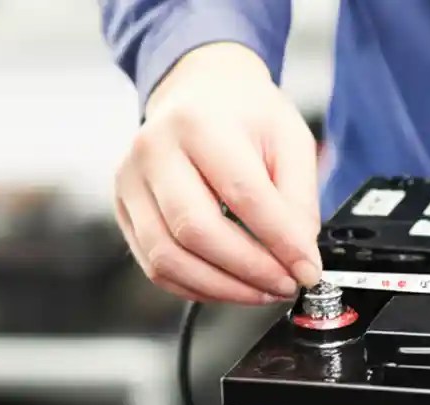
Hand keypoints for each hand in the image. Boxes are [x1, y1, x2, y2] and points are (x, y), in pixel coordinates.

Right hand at [112, 42, 321, 304]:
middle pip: (196, 230)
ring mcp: (130, 181)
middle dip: (248, 270)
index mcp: (199, 121)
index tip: (306, 269)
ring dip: (222, 287)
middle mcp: (154, 149)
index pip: (242, 194)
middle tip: (284, 284)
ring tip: (260, 290)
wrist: (200, 89)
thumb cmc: (243, 113)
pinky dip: (196, 287)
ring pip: (169, 258)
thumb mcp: (289, 139)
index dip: (279, 241)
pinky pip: (155, 267)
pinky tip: (228, 285)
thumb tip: (299, 258)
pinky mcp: (124, 209)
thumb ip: (298, 200)